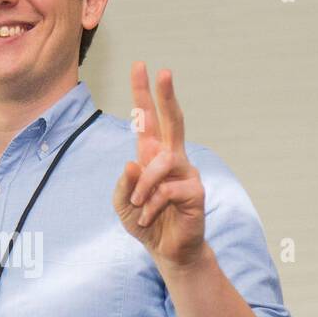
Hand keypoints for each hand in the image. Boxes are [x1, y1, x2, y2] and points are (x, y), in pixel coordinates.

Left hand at [112, 62, 207, 270]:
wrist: (167, 250)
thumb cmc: (145, 222)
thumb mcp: (123, 203)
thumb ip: (124, 184)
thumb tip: (134, 162)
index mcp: (151, 154)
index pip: (146, 119)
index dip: (143, 93)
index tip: (141, 66)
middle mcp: (171, 157)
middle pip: (171, 120)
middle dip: (166, 96)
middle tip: (163, 71)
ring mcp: (186, 172)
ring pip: (161, 162)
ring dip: (144, 187)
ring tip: (139, 205)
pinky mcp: (195, 191)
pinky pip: (166, 190)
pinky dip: (152, 205)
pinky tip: (150, 218)